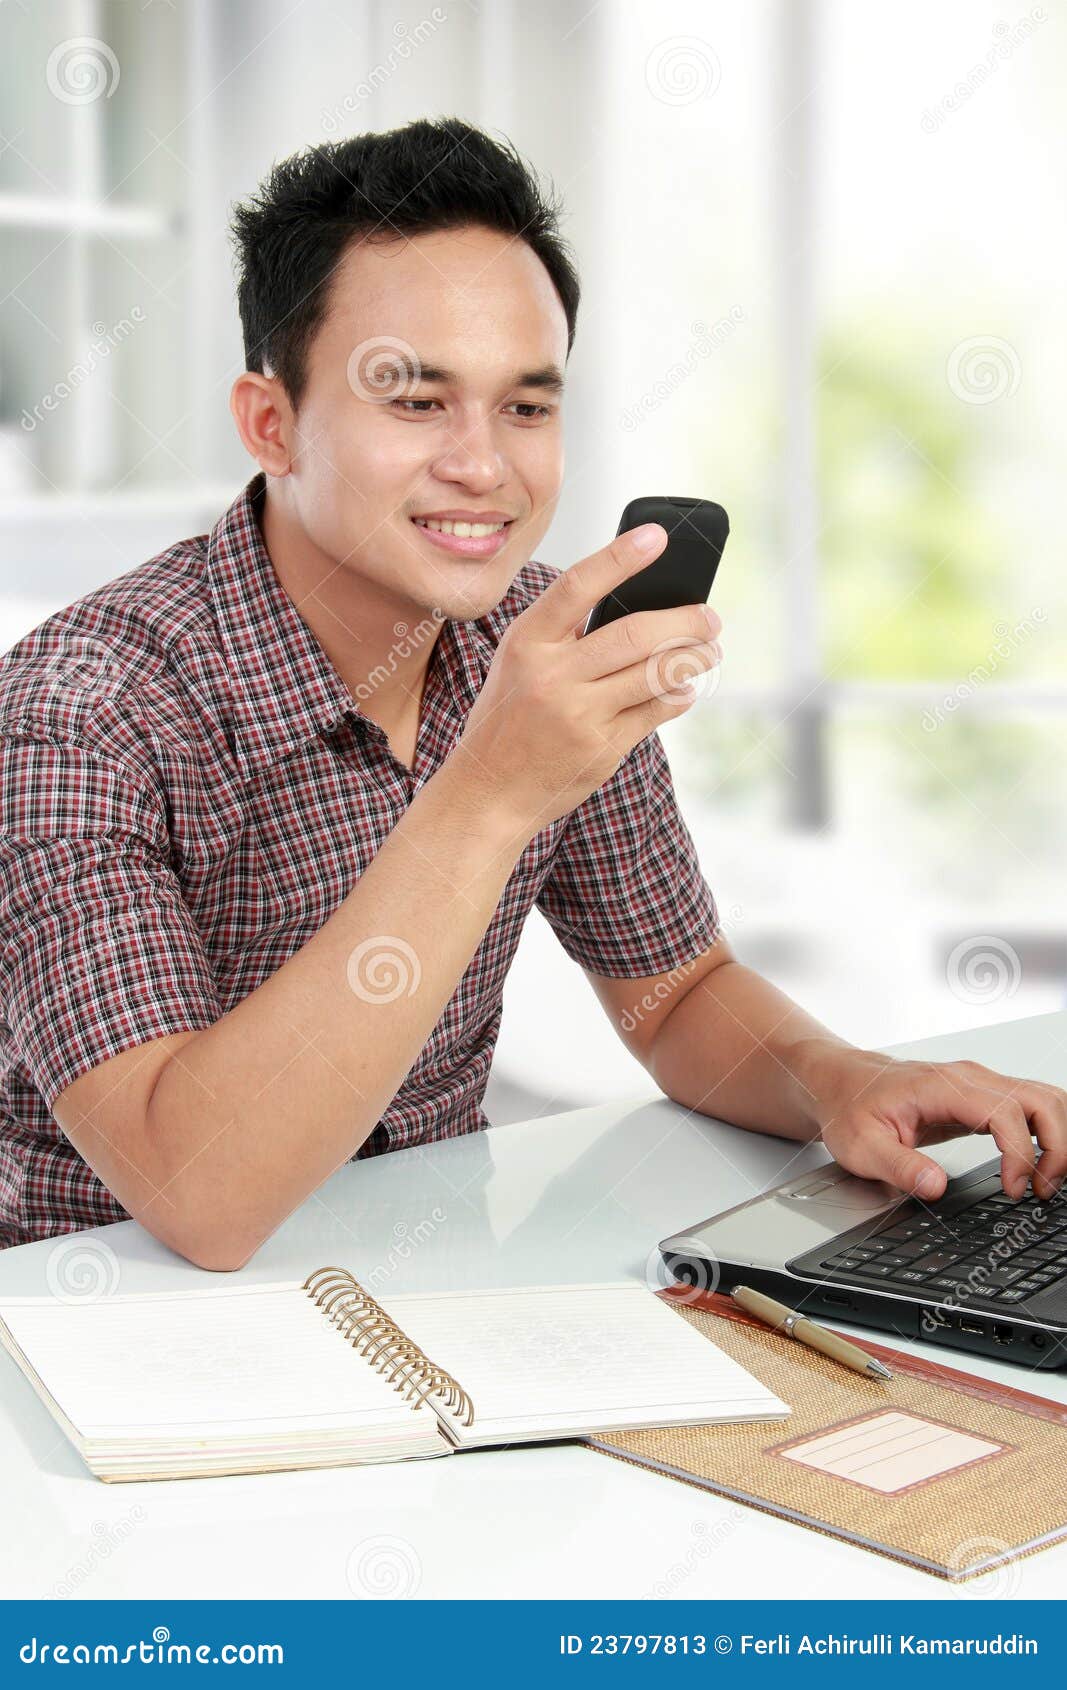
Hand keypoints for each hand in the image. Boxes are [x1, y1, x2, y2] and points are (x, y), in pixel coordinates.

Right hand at [451, 523, 722, 833]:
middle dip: (686, 622)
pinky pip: (656, 711)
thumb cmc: (510, 715)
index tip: (658, 537)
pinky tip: (682, 689)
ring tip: (709, 651)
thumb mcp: (518, 662)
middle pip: (636, 634)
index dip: (620, 557)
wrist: (489, 789)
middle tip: (710, 618)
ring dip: (694, 658)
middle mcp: (551, 676)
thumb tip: (638, 598)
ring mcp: (578, 715)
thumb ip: (563, 631)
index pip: (578, 586)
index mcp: (526, 642)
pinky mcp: (602, 748)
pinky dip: (678, 695)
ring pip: (656, 673)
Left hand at [798, 1040, 1066, 1201]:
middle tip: (1042, 1189)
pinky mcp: (981, 1097)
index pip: (1006, 1112)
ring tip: (1044, 1180)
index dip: (1020, 1154)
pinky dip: (1045, 1133)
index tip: (1014, 1189)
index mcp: (942, 1087)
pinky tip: (1036, 1163)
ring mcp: (978, 1084)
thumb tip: (936, 1187)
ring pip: (1044, 1099)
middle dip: (1057, 1146)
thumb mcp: (861, 1146)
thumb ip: (899, 1167)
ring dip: (1057, 1139)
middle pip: (1041, 1100)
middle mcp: (968, 1079)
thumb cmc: (849, 1107)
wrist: (838, 1082)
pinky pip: (1030, 1106)